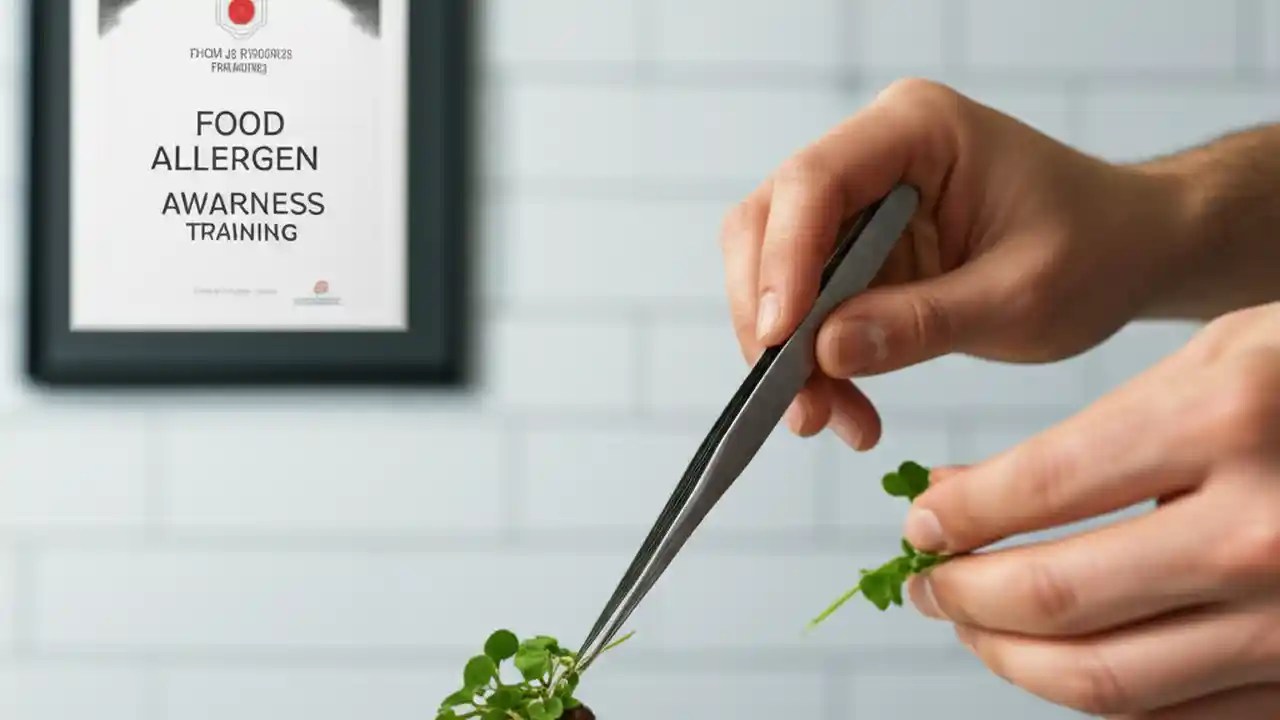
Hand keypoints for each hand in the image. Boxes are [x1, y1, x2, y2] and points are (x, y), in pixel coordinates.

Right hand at [719, 78, 1198, 448]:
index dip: (782, 260)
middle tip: (797, 399)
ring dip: (788, 352)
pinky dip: (813, 362)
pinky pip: (806, 305)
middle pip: (769, 224)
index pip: (813, 182)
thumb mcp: (1021, 296)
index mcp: (916, 129)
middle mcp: (871, 153)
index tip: (781, 340)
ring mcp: (858, 202)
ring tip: (827, 418)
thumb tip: (825, 351)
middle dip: (770, 317)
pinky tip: (844, 409)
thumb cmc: (1097, 249)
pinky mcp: (857, 250)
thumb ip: (922, 322)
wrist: (1129, 252)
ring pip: (773, 271)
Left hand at [903, 302, 1279, 717]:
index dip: (955, 517)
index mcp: (1228, 421)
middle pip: (1055, 598)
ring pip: (1104, 680)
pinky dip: (1092, 693)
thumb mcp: (1214, 362)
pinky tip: (1056, 655)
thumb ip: (1083, 435)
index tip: (919, 522)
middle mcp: (1262, 532)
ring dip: (1008, 657)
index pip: (1037, 492)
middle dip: (962, 595)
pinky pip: (1170, 715)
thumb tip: (958, 495)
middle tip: (926, 581)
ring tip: (971, 623)